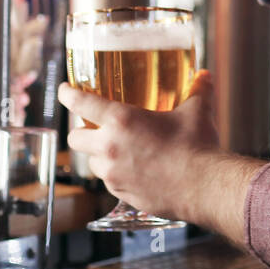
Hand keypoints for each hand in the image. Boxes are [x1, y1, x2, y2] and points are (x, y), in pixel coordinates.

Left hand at [57, 70, 219, 222]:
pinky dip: (116, 174)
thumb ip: (198, 89)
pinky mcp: (122, 194)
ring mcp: (114, 174)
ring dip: (100, 155)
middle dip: (80, 132)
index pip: (81, 103)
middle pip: (75, 138)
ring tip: (119, 150)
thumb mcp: (197, 111)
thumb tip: (205, 75)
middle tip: (93, 127)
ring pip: (92, 162)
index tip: (64, 90)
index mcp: (122, 120)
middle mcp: (111, 147)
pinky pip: (110, 182)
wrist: (205, 187)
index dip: (68, 94)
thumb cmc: (198, 147)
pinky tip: (135, 170)